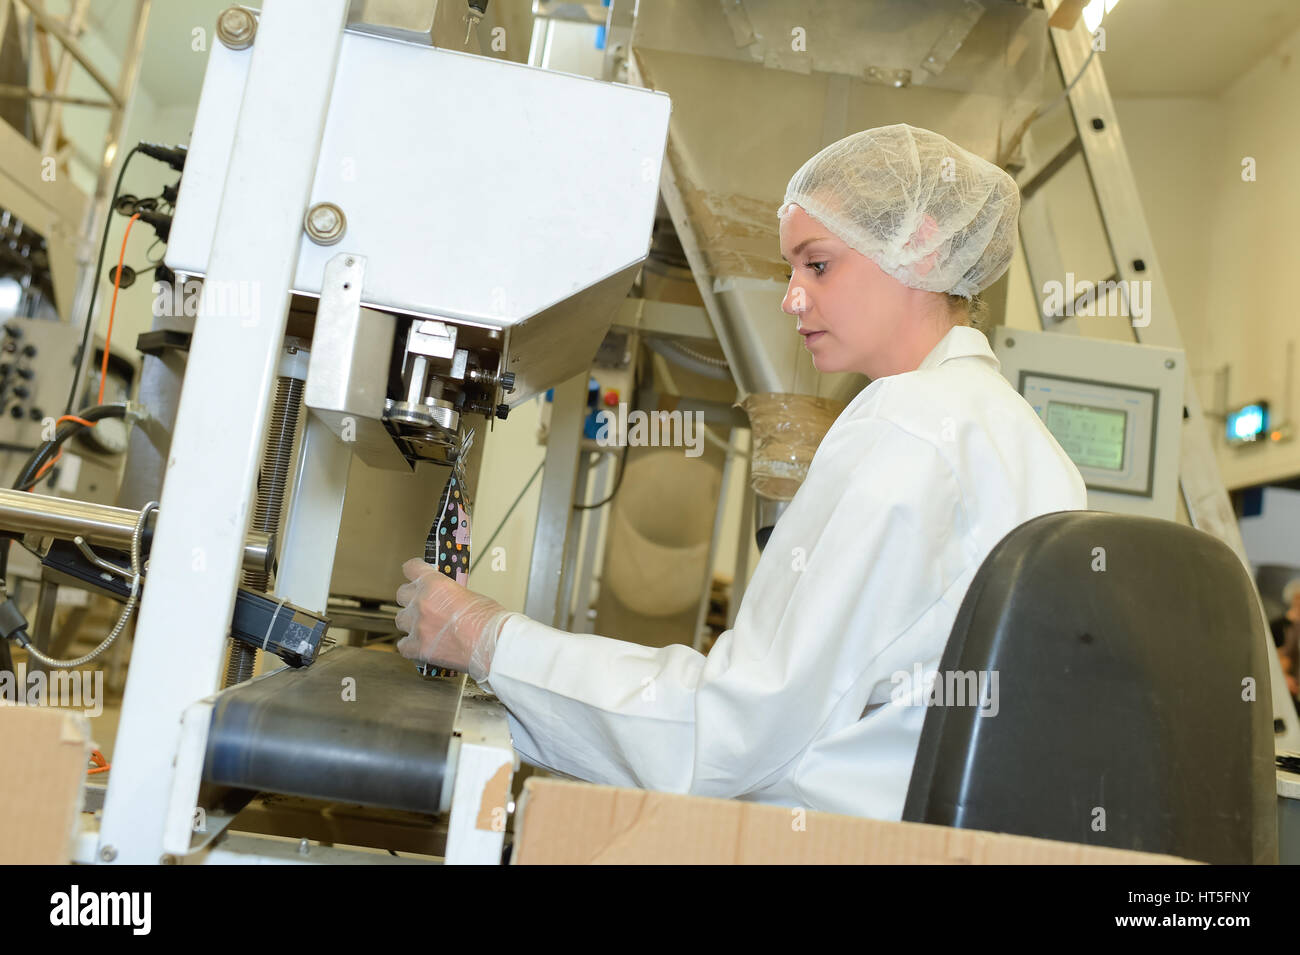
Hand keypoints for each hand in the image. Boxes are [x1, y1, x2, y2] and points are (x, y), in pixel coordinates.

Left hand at [394, 558, 511, 680]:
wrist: (492, 645)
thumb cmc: (489, 620)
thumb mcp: (470, 594)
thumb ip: (450, 594)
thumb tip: (446, 599)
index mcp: (435, 584)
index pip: (411, 568)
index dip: (414, 570)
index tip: (415, 573)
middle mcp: (422, 602)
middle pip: (402, 594)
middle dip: (410, 598)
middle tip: (421, 603)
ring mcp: (418, 626)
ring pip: (400, 619)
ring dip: (410, 622)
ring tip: (422, 626)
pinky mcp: (419, 648)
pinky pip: (403, 645)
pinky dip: (410, 645)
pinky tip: (419, 644)